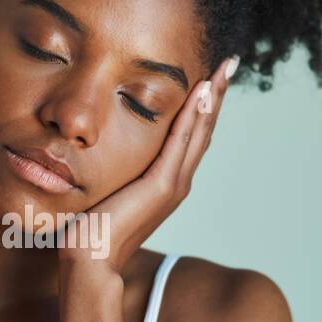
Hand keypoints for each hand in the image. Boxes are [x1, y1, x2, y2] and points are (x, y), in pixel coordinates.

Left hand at [58, 55, 237, 275]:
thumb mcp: (108, 189)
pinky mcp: (161, 186)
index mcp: (167, 182)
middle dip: (217, 94)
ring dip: (212, 98)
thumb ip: (116, 172)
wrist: (91, 260)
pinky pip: (180, 143)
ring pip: (199, 132)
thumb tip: (100, 149)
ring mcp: (173, 185)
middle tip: (230, 62)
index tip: (212, 74)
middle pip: (204, 129)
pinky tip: (201, 93)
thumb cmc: (91, 230)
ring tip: (224, 68)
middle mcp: (177, 182)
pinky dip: (193, 117)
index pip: (192, 135)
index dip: (204, 105)